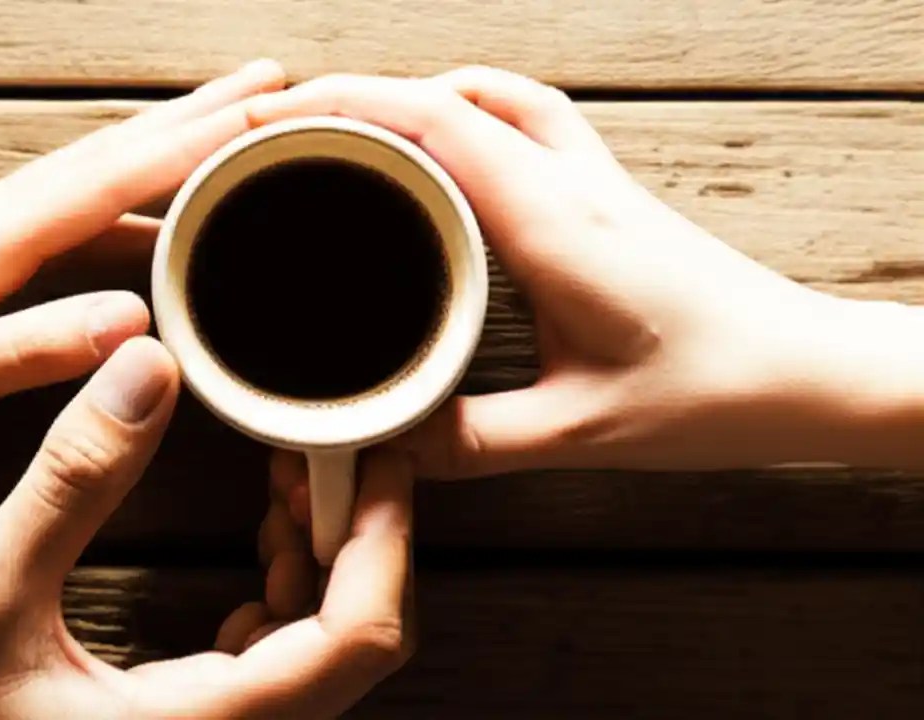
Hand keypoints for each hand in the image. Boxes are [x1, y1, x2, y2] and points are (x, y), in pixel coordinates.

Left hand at [0, 61, 284, 481]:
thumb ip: (29, 348)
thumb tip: (133, 322)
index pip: (103, 179)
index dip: (189, 144)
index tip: (260, 113)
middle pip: (105, 156)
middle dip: (192, 118)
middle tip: (270, 89)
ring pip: (91, 184)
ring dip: (165, 156)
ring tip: (234, 140)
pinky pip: (68, 228)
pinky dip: (127, 214)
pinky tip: (158, 227)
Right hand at [0, 338, 412, 719]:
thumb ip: (71, 483)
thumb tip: (144, 369)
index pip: (359, 636)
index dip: (388, 538)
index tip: (381, 455)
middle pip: (357, 638)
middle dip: (359, 535)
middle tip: (333, 448)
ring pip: (322, 649)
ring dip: (324, 560)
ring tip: (292, 477)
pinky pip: (280, 660)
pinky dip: (287, 592)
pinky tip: (260, 541)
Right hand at [246, 68, 923, 473]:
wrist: (808, 370)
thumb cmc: (714, 393)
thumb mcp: (577, 432)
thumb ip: (467, 442)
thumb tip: (380, 440)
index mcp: (555, 225)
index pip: (435, 125)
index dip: (343, 107)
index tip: (272, 119)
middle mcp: (573, 183)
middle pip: (450, 94)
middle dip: (355, 99)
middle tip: (289, 133)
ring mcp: (595, 179)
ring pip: (492, 93)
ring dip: (416, 95)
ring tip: (352, 130)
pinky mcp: (606, 193)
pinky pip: (527, 119)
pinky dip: (470, 111)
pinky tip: (445, 152)